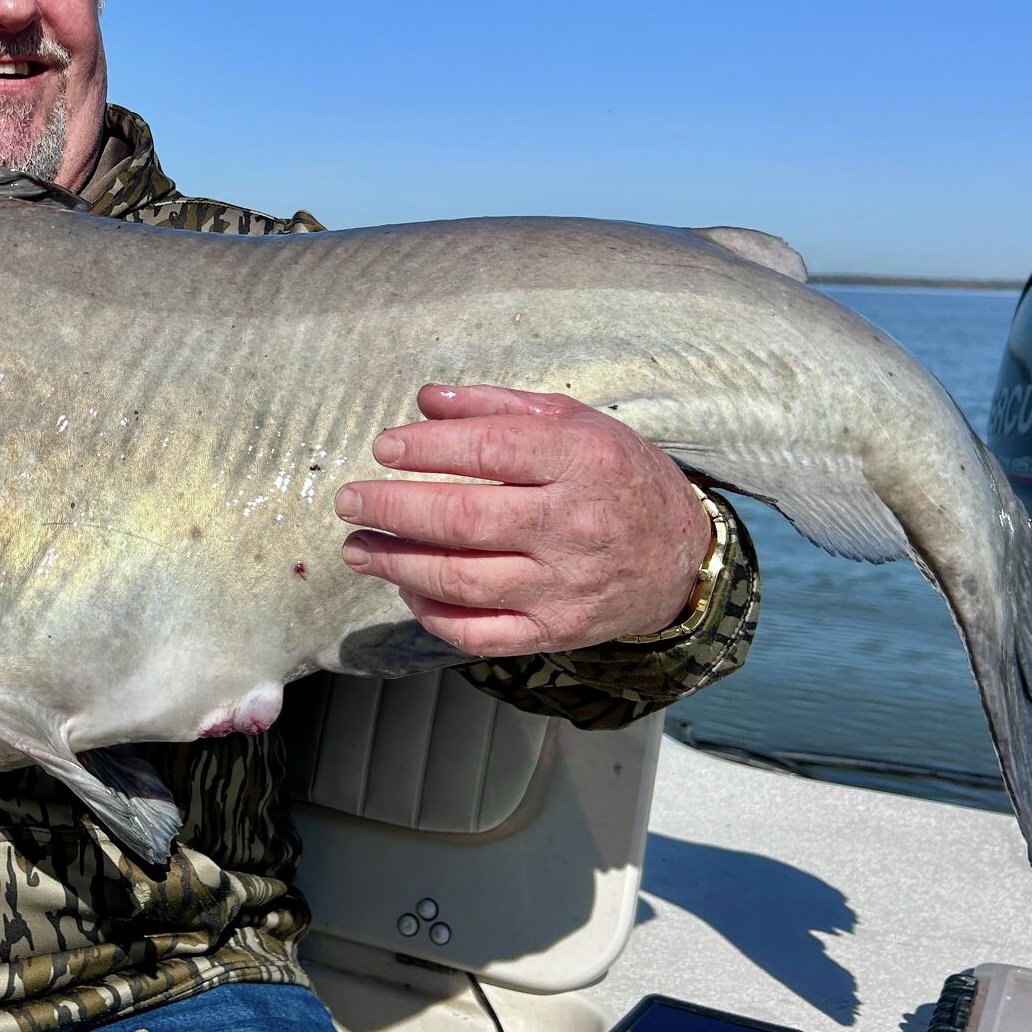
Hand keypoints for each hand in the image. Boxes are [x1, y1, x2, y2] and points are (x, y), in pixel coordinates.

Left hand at [334, 384, 710, 657]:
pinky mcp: (555, 632)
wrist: (682, 559)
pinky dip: (431, 615)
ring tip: (358, 548)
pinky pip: (479, 633)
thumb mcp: (574, 422)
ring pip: (461, 580)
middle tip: (349, 502)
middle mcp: (573, 527)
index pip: (490, 450)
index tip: (384, 448)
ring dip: (395, 563)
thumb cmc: (618, 478)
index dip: (427, 448)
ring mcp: (563, 587)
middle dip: (392, 509)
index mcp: (582, 462)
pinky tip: (406, 588)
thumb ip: (498, 406)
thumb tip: (426, 399)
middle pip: (464, 520)